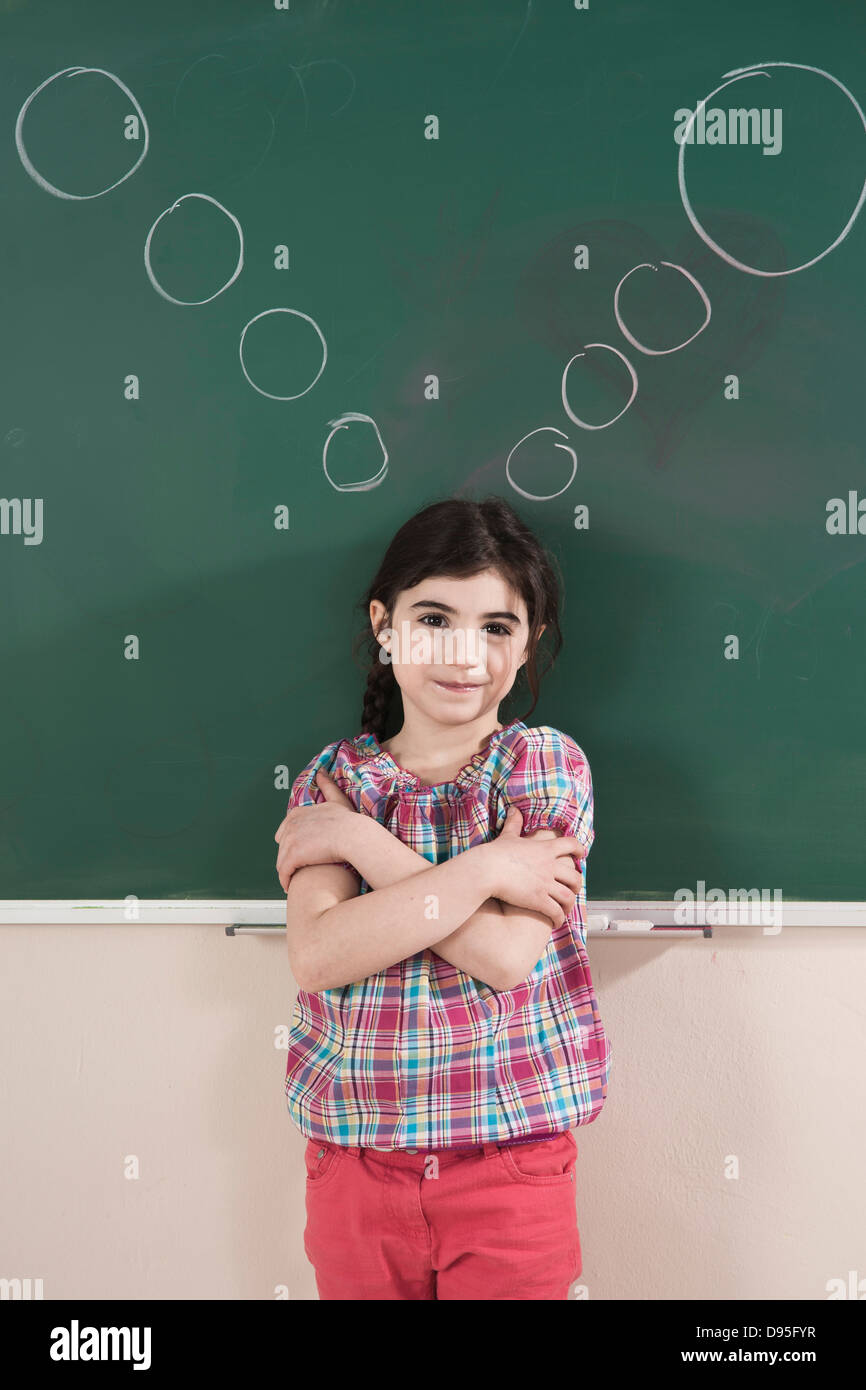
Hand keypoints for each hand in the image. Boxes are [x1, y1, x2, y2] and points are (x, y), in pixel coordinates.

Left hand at [274, 770, 356, 891]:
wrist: (354, 836)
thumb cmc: (349, 822)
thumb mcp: (336, 800)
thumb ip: (327, 786)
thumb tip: (321, 772)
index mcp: (298, 813)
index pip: (286, 830)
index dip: (294, 842)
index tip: (302, 851)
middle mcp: (290, 825)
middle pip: (282, 846)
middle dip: (289, 857)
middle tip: (299, 867)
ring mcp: (290, 840)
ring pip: (282, 860)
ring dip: (287, 871)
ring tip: (293, 879)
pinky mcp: (292, 856)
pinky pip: (284, 872)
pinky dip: (286, 880)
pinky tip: (290, 886)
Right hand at [484, 806, 584, 926]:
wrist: (486, 870)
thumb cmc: (495, 853)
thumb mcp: (507, 836)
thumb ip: (514, 823)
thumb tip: (514, 810)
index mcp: (545, 849)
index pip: (571, 845)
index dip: (579, 849)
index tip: (581, 854)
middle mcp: (550, 867)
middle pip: (575, 877)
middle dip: (577, 885)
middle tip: (574, 889)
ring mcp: (546, 884)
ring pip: (569, 896)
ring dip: (570, 905)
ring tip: (566, 909)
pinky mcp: (539, 900)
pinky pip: (556, 912)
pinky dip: (559, 918)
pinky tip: (556, 921)